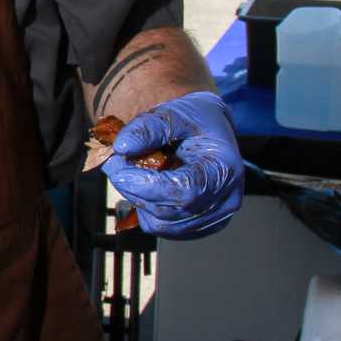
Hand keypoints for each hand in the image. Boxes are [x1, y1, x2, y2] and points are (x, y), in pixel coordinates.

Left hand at [102, 91, 242, 239]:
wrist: (211, 129)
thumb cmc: (195, 118)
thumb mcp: (173, 112)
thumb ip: (147, 127)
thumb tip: (121, 148)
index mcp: (224, 168)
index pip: (183, 190)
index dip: (144, 185)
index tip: (116, 168)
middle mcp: (226, 198)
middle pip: (169, 211)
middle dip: (133, 189)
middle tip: (114, 164)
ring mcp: (215, 216)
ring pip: (162, 224)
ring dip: (137, 199)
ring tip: (132, 172)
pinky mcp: (201, 226)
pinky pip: (164, 228)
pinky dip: (147, 209)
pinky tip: (146, 186)